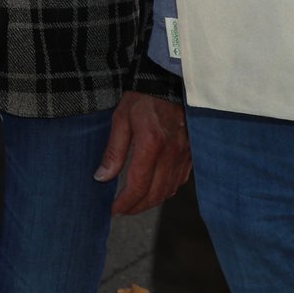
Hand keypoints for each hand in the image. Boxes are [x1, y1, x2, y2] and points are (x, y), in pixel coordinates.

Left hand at [100, 92, 191, 214]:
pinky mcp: (191, 153)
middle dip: (137, 207)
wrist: (170, 82)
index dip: (125, 203)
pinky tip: (155, 188)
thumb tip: (102, 177)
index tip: (113, 210)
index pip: (138, 185)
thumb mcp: (121, 118)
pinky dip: (167, 190)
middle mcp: (171, 153)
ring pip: (169, 190)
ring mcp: (184, 154)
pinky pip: (180, 180)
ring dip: (151, 202)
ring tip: (135, 202)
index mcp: (151, 143)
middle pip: (155, 194)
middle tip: (122, 210)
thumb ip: (113, 150)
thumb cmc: (143, 97)